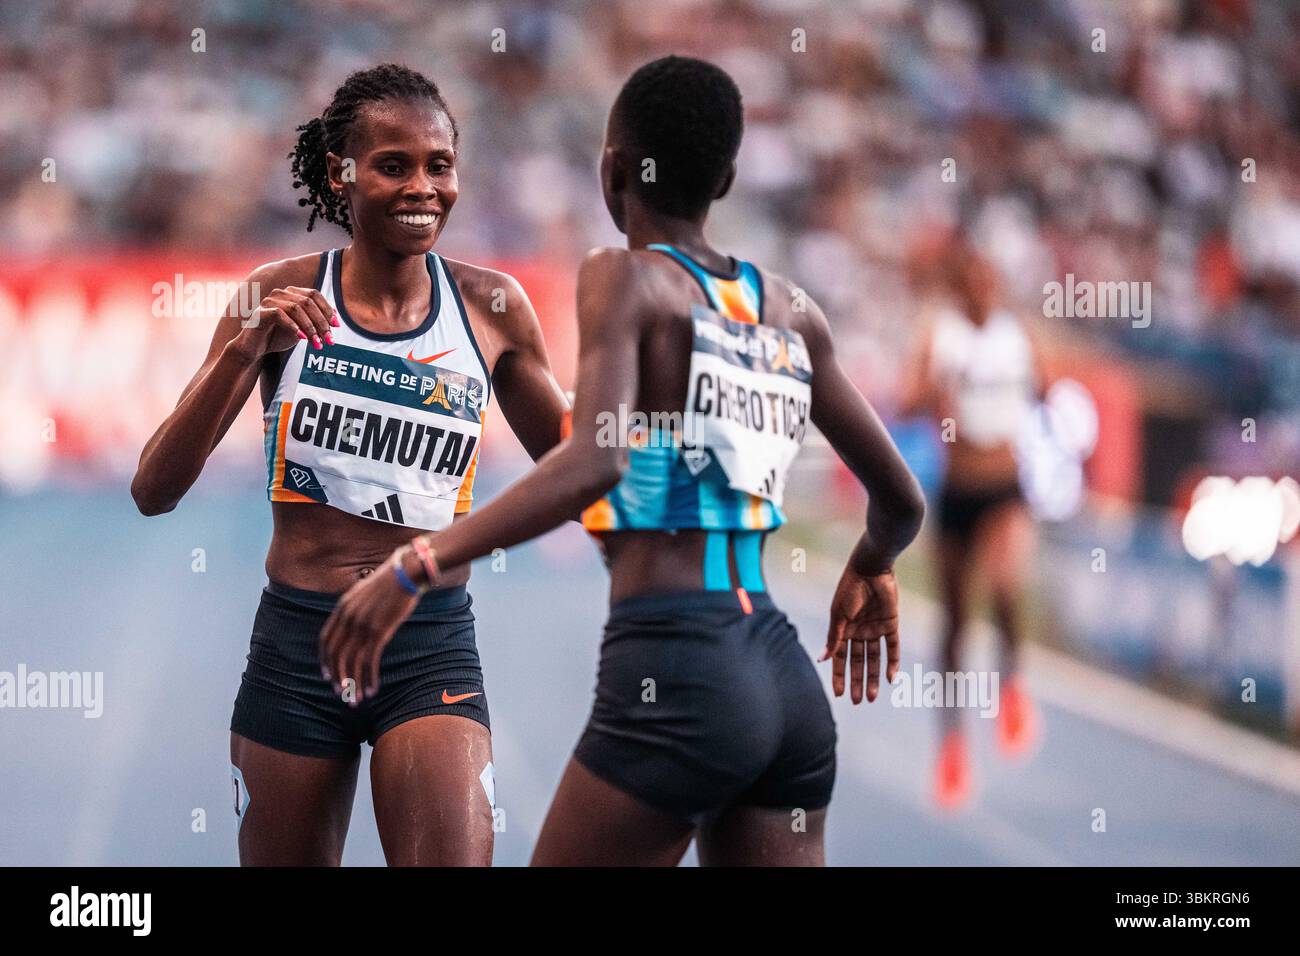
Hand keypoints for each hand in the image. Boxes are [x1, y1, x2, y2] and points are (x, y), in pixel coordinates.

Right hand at [236, 286, 338, 357]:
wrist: (255, 348)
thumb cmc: (278, 336)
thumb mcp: (302, 329)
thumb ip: (316, 322)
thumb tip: (335, 319)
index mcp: (291, 294)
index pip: (314, 295)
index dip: (327, 309)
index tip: (336, 326)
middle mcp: (280, 293)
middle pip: (307, 301)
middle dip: (321, 321)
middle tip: (329, 339)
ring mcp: (269, 301)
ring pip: (296, 308)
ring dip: (310, 327)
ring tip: (317, 343)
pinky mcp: (260, 312)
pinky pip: (279, 314)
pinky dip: (293, 326)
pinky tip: (302, 338)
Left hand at [319, 552, 419, 704]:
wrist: (407, 572)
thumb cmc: (391, 581)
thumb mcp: (364, 592)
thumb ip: (355, 608)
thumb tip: (354, 623)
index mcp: (342, 607)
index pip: (326, 640)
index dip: (325, 660)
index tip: (327, 676)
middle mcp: (348, 618)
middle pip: (336, 655)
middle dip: (338, 677)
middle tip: (343, 694)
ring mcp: (363, 625)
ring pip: (352, 662)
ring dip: (354, 684)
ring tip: (357, 699)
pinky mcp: (380, 631)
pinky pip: (370, 661)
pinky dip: (370, 678)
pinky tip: (374, 689)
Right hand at [819, 563, 899, 703]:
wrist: (871, 569)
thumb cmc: (850, 589)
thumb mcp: (839, 615)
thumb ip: (834, 638)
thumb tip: (822, 659)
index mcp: (843, 629)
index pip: (840, 658)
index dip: (839, 676)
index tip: (838, 694)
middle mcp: (859, 631)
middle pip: (858, 662)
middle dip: (857, 682)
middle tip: (858, 702)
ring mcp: (875, 628)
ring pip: (874, 659)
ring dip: (874, 677)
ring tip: (873, 697)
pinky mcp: (891, 624)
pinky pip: (892, 647)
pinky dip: (892, 662)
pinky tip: (892, 678)